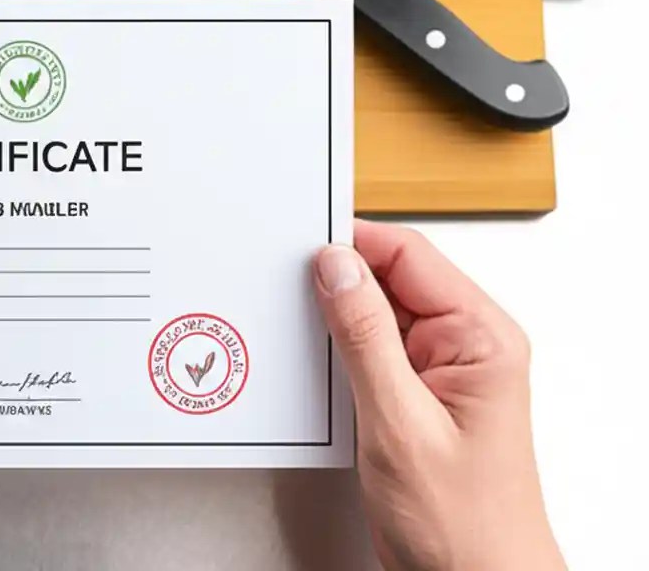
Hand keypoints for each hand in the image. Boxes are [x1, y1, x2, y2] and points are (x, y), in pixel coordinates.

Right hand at [313, 220, 563, 570]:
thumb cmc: (464, 523)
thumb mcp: (399, 422)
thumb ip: (365, 336)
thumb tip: (335, 267)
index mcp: (481, 337)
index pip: (410, 256)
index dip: (352, 244)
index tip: (299, 248)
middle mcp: (466, 347)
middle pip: (390, 281)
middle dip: (336, 286)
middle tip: (285, 294)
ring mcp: (440, 372)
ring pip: (374, 317)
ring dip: (333, 326)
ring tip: (299, 343)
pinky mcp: (416, 397)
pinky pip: (371, 354)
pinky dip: (337, 358)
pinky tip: (315, 373)